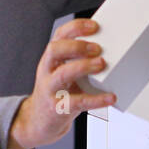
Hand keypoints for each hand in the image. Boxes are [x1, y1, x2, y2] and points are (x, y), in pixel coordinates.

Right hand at [5, 18, 116, 148]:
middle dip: (77, 46)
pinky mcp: (57, 108)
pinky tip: (109, 97)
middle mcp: (47, 71)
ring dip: (83, 67)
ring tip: (101, 64)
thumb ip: (79, 61)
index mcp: (51, 59)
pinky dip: (95, 99)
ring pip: (62, 74)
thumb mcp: (63, 73)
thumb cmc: (57, 94)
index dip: (76, 28)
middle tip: (98, 48)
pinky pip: (76, 102)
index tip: (94, 26)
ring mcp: (50, 90)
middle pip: (55, 50)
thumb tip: (110, 50)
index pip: (59, 36)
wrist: (38, 122)